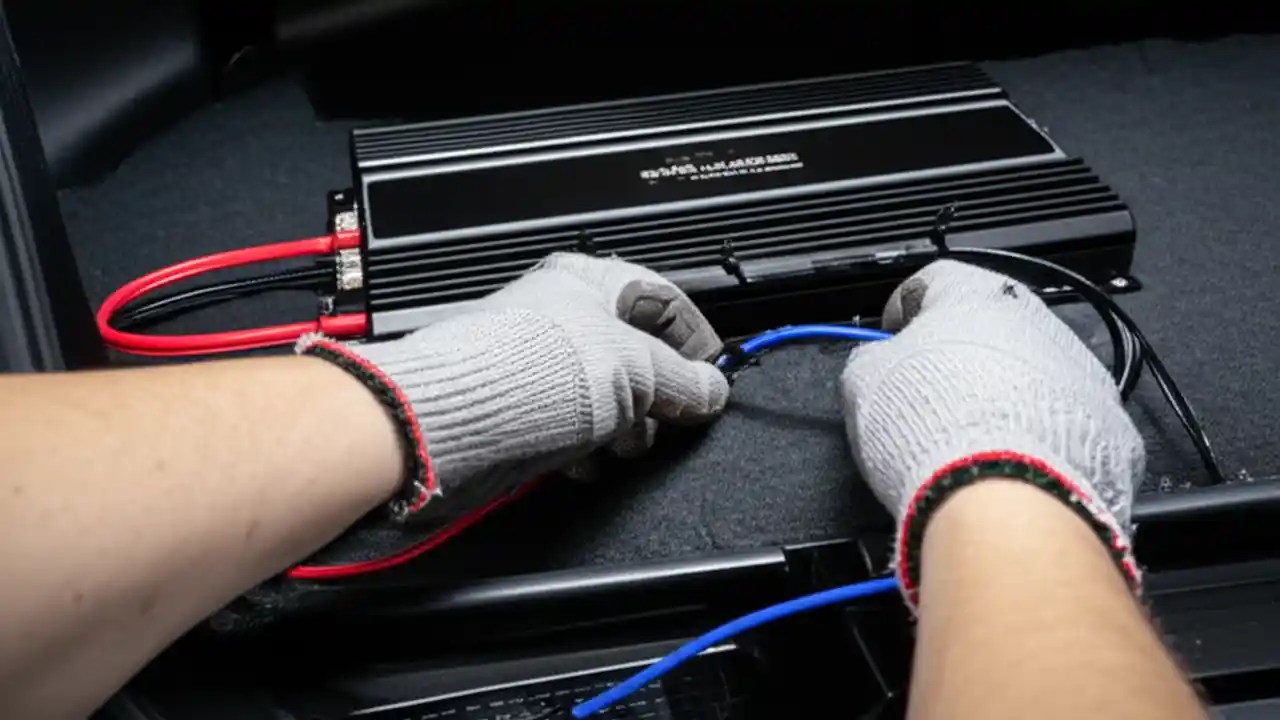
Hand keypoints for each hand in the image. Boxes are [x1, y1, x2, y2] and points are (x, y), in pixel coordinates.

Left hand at [301, 252, 729, 524]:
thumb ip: (682, 380)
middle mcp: (565, 320)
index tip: (714, 381)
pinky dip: (585, 451)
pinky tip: (580, 463)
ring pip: (609, 403)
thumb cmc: (527, 370)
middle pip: (639, 360)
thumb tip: (713, 390)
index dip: (696, 342)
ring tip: (615, 445)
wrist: (452, 423)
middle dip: (656, 399)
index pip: (664, 302)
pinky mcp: (524, 413)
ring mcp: (543, 368)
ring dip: (621, 432)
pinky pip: (575, 433)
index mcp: (589, 283)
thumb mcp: (633, 367)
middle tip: (661, 421)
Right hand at [840, 259, 1143, 605]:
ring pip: (1033, 373)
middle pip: (990, 327)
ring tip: (970, 439)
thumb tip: (877, 364)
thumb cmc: (933, 428)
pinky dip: (1039, 438)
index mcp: (974, 295)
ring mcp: (1080, 372)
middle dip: (959, 354)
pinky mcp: (1110, 426)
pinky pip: (1065, 422)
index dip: (905, 308)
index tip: (891, 335)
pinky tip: (1010, 464)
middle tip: (928, 394)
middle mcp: (1036, 321)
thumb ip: (871, 359)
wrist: (1005, 499)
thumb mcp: (865, 382)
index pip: (933, 280)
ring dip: (1003, 394)